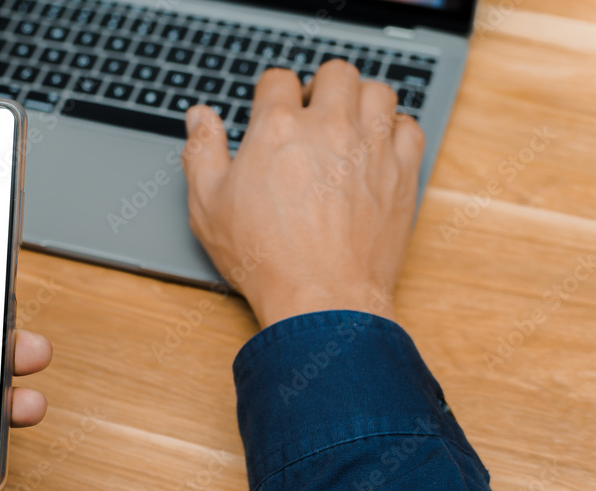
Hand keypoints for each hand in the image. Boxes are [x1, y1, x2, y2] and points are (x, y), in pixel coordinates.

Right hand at [181, 60, 424, 327]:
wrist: (321, 298)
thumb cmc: (263, 257)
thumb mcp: (208, 205)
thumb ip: (201, 152)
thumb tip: (199, 118)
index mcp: (278, 128)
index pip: (278, 79)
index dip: (271, 92)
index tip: (271, 109)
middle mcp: (330, 127)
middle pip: (336, 73)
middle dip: (321, 86)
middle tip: (311, 113)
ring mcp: (371, 148)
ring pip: (378, 91)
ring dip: (360, 100)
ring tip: (347, 124)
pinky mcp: (402, 173)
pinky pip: (409, 127)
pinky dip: (395, 130)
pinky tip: (377, 148)